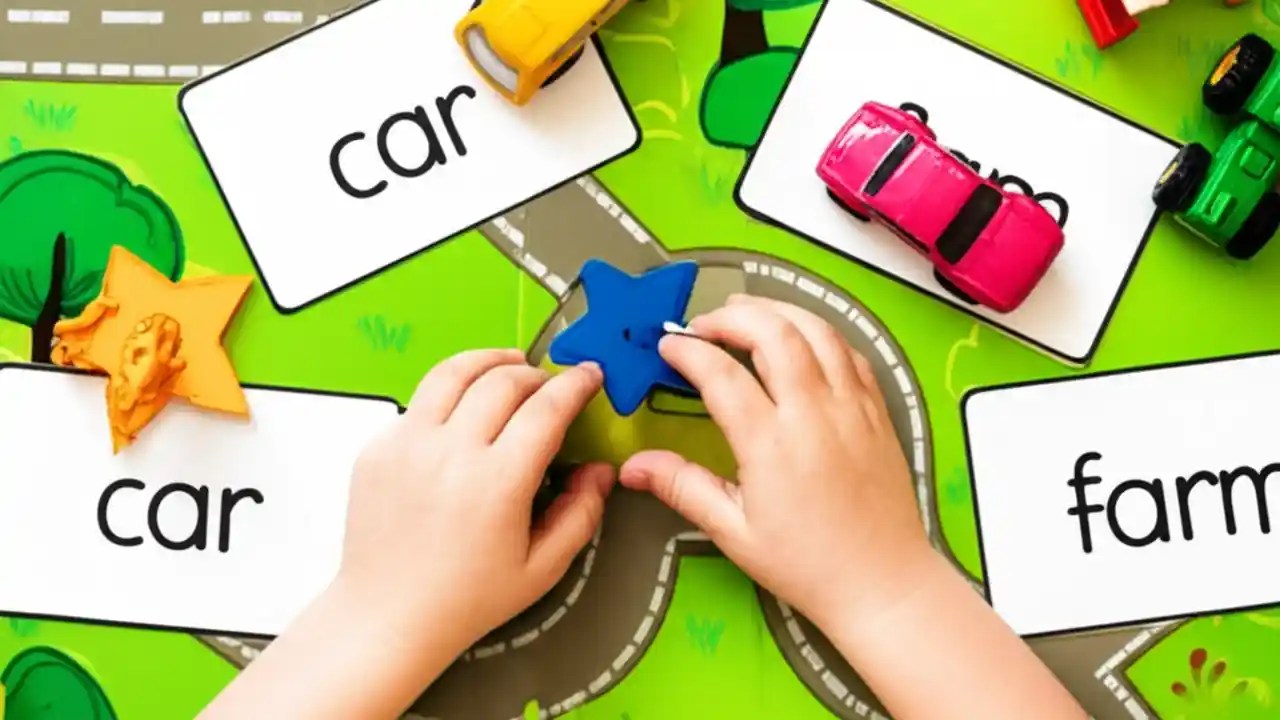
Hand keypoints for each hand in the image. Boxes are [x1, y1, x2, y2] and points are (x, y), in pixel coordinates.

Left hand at [339, 349, 613, 659]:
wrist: (387, 616)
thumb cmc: (466, 600)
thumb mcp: (541, 569)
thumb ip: (580, 515)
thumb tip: (600, 470)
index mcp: (497, 483)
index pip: (546, 408)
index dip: (575, 384)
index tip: (589, 376)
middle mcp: (450, 452)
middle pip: (503, 380)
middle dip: (537, 373)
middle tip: (551, 384)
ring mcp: (407, 444)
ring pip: (453, 371)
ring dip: (489, 361)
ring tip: (508, 366)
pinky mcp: (378, 447)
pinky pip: (420, 401)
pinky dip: (449, 395)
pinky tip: (463, 412)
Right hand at [620, 295, 929, 629]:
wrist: (883, 582)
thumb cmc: (806, 564)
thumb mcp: (734, 531)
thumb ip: (683, 487)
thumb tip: (632, 467)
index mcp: (771, 444)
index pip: (721, 374)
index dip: (689, 351)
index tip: (669, 347)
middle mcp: (814, 413)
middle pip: (773, 332)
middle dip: (732, 316)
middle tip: (705, 325)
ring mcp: (852, 407)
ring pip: (817, 330)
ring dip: (778, 310)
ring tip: (748, 312)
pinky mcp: (877, 411)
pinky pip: (851, 352)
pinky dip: (820, 332)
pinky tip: (802, 338)